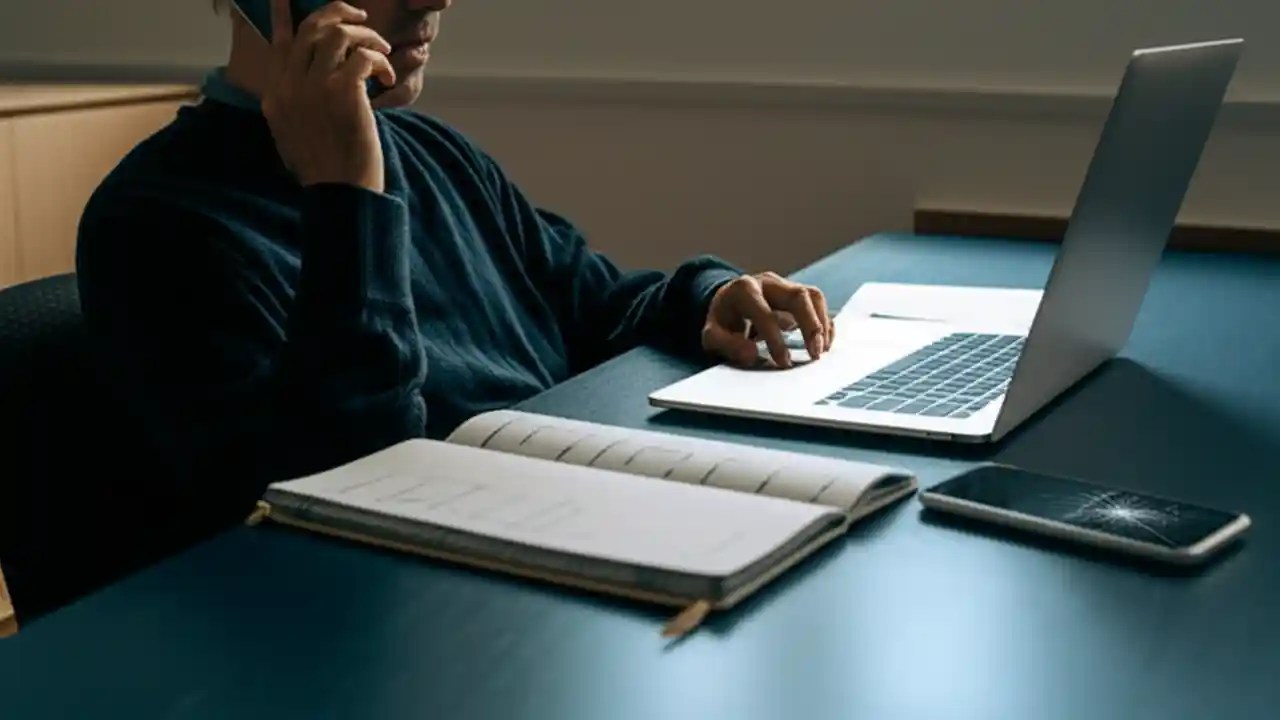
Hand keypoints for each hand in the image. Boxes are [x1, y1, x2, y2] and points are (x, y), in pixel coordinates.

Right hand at [260, 0, 396, 192]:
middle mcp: (290, 86)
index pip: (280, 43)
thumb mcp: (296, 134)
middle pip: (311, 28)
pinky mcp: (343, 93)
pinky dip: (380, 61)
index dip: (284, 15)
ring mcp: (314, 88)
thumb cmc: (327, 170)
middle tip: (362, 20)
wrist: (340, 194)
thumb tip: (310, 78)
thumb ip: (296, 102)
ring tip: (382, 53)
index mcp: (276, 95)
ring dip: (367, 37)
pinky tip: (387, 78)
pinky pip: (364, 55)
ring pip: (338, 35)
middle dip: (338, 13)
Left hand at [702, 272, 834, 368]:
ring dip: (822, 323)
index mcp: (743, 290)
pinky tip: (824, 343)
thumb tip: (751, 355)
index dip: (775, 339)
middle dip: (810, 325)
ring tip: (822, 350)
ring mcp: (785, 285)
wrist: (727, 302)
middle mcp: (768, 282)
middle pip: (798, 296)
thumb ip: (727, 344)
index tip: (783, 363)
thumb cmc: (722, 321)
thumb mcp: (712, 335)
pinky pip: (817, 302)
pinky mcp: (796, 293)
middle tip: (815, 354)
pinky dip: (824, 322)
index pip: (764, 313)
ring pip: (813, 296)